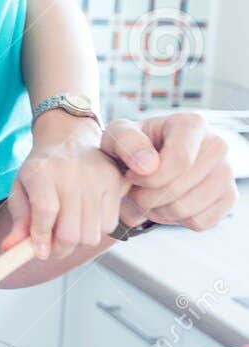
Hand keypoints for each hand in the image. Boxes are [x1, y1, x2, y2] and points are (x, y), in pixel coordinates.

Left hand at [2, 119, 125, 259]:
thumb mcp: (21, 189)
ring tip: (69, 228)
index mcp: (40, 171)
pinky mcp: (114, 181)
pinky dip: (97, 229)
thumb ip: (18, 220)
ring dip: (78, 241)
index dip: (42, 237)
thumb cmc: (41, 171)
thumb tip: (10, 248)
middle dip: (59, 248)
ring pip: (91, 234)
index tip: (40, 252)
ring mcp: (96, 176)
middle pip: (70, 231)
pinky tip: (86, 217)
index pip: (46, 210)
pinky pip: (109, 224)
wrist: (69, 139)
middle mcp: (70, 171)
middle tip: (53, 245)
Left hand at [101, 112, 236, 233]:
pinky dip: (177, 221)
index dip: (149, 178)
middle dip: (149, 196)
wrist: (145, 165)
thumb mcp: (117, 136)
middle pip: (181, 187)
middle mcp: (217, 145)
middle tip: (136, 190)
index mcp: (192, 124)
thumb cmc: (132, 148)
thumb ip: (126, 142)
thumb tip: (148, 164)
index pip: (179, 160)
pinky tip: (168, 203)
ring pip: (189, 208)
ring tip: (149, 197)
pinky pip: (200, 222)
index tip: (131, 177)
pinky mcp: (229, 197)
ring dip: (160, 211)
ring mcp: (226, 173)